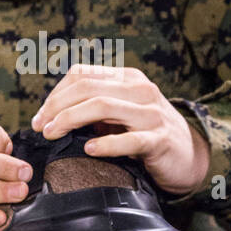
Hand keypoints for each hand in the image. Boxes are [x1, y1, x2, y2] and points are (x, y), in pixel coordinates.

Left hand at [30, 64, 208, 194]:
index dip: (55, 94)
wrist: (191, 156)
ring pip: (103, 106)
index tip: (40, 117)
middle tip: (41, 128)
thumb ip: (93, 108)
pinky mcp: (160, 139)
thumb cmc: (147, 134)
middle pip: (87, 88)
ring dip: (70, 119)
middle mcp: (140, 89)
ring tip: (54, 134)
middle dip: (57, 107)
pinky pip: (130, 139)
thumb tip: (51, 116)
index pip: (82, 75)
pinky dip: (106, 143)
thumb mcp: (121, 113)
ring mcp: (152, 113)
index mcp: (127, 78)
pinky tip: (89, 150)